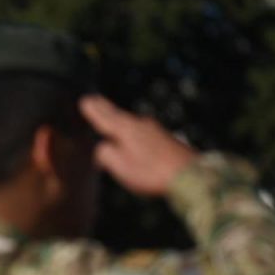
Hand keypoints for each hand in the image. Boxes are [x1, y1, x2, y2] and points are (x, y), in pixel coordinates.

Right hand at [80, 95, 195, 196]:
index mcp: (125, 129)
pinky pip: (141, 129)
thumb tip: (102, 147)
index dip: (93, 110)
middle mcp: (139, 124)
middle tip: (93, 100)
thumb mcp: (121, 166)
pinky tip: (133, 135)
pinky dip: (131, 129)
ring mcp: (154, 129)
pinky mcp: (165, 138)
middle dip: (104, 109)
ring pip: (130, 121)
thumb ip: (106, 154)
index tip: (84, 101)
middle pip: (117, 114)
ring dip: (118, 119)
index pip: (104, 116)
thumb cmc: (151, 172)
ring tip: (109, 116)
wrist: (190, 174)